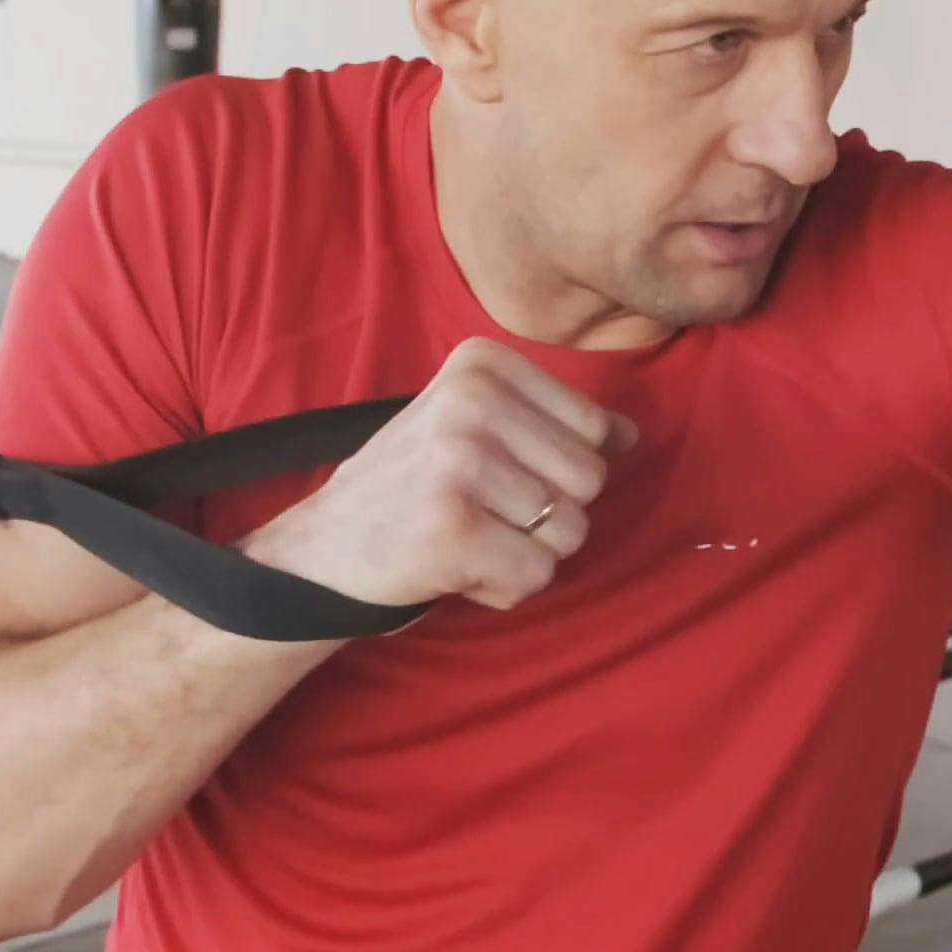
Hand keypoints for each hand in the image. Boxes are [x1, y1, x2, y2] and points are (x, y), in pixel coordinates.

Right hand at [242, 337, 636, 612]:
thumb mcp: (471, 426)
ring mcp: (461, 462)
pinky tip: (456, 568)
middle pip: (591, 481)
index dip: (555, 470)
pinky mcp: (454, 528)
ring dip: (525, 554)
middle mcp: (472, 401)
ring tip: (465, 538)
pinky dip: (504, 588)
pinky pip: (537, 574)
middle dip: (548, 516)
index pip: (595, 428)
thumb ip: (549, 422)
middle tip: (480, 514)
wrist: (320, 552)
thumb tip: (630, 433)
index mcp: (481, 364)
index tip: (493, 474)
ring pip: (571, 532)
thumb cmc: (409, 490)